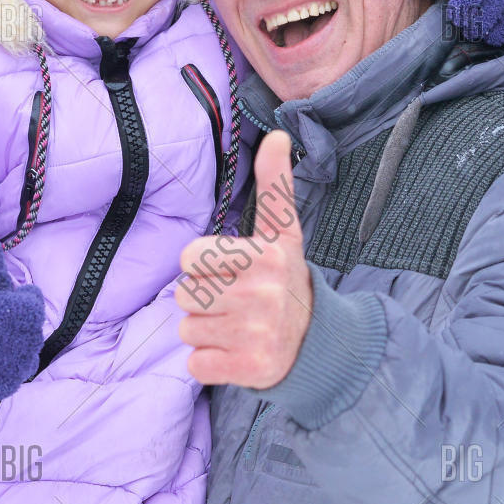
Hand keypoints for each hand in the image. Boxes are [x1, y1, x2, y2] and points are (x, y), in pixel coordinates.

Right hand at [0, 224, 44, 401]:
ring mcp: (7, 366)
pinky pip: (23, 371)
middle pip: (33, 327)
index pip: (31, 299)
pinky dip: (14, 366)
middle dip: (19, 323)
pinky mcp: (4, 386)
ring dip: (18, 344)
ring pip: (30, 350)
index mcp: (10, 311)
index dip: (17, 298)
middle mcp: (11, 341)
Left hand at [177, 130, 313, 386]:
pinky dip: (210, 362)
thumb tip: (277, 134)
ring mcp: (257, 334)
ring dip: (206, 331)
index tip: (230, 271)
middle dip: (204, 299)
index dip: (203, 265)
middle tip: (238, 302)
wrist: (319, 343)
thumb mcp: (284, 234)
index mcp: (266, 256)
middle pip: (184, 295)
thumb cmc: (286, 280)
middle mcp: (263, 294)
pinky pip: (196, 364)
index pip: (189, 257)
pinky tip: (237, 352)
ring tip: (239, 326)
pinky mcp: (249, 370)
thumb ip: (275, 185)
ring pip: (188, 329)